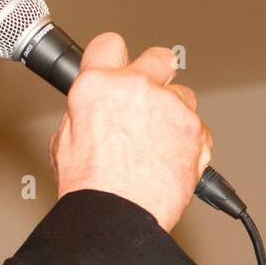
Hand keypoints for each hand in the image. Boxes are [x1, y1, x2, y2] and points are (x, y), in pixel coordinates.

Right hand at [48, 33, 213, 232]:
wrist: (118, 219)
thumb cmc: (91, 189)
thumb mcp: (65, 143)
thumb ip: (85, 114)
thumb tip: (94, 110)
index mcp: (97, 87)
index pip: (108, 45)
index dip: (112, 57)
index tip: (118, 65)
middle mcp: (136, 88)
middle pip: (158, 57)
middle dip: (155, 74)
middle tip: (148, 98)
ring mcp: (170, 108)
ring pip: (183, 96)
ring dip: (173, 114)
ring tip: (157, 146)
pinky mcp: (195, 131)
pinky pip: (199, 128)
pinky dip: (189, 143)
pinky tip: (170, 162)